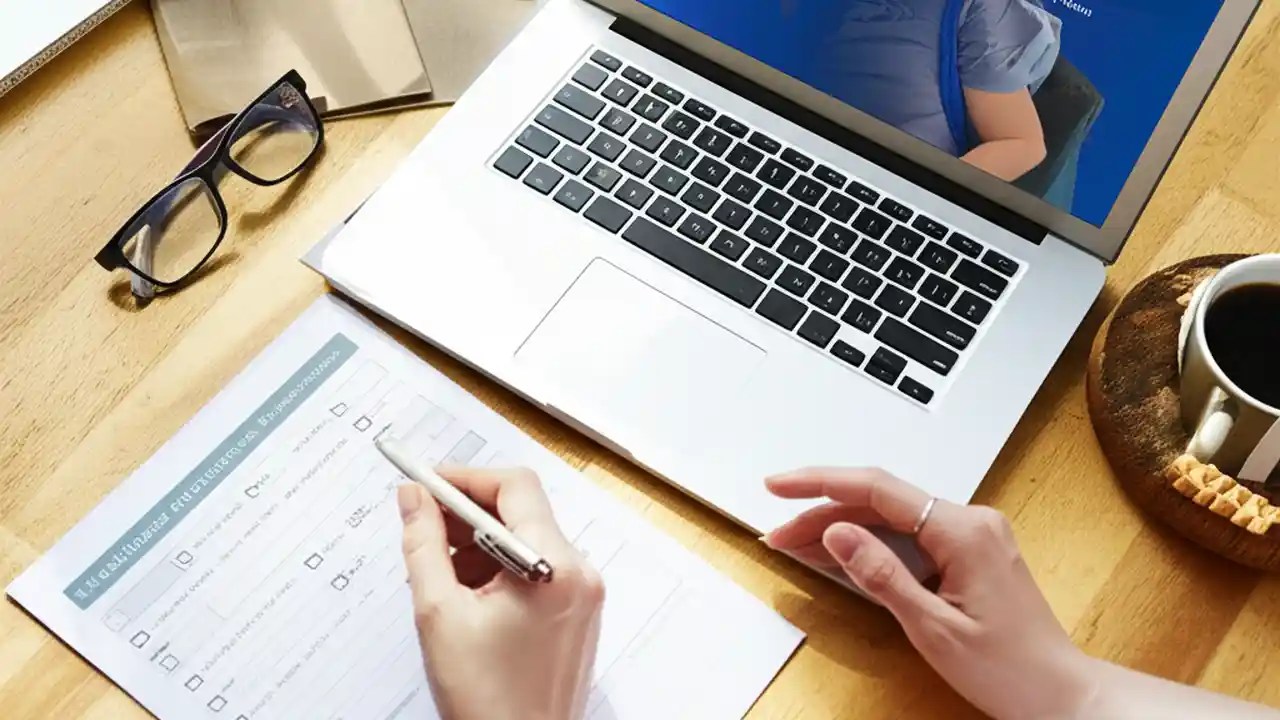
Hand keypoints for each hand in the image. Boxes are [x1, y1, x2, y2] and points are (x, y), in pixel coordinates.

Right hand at [397, 468, 604, 719]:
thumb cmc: (486, 701)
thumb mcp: (439, 613)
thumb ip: (422, 544)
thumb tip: (412, 497)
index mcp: (555, 567)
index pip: (514, 487)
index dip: (464, 479)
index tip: (424, 486)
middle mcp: (580, 573)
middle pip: (522, 510)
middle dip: (467, 514)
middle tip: (422, 526)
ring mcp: (583, 594)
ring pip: (526, 539)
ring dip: (479, 544)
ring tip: (440, 575)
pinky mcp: (577, 612)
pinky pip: (536, 567)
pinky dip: (499, 569)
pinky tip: (465, 596)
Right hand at [764, 468, 1095, 719]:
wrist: (1059, 692)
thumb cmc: (1010, 668)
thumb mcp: (933, 628)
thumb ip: (881, 575)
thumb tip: (837, 533)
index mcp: (964, 531)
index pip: (877, 488)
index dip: (821, 483)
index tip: (781, 486)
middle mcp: (970, 521)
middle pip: (879, 502)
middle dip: (823, 514)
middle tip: (779, 534)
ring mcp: (971, 534)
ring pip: (891, 518)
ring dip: (843, 528)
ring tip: (797, 543)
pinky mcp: (968, 551)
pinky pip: (909, 535)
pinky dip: (870, 543)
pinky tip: (840, 553)